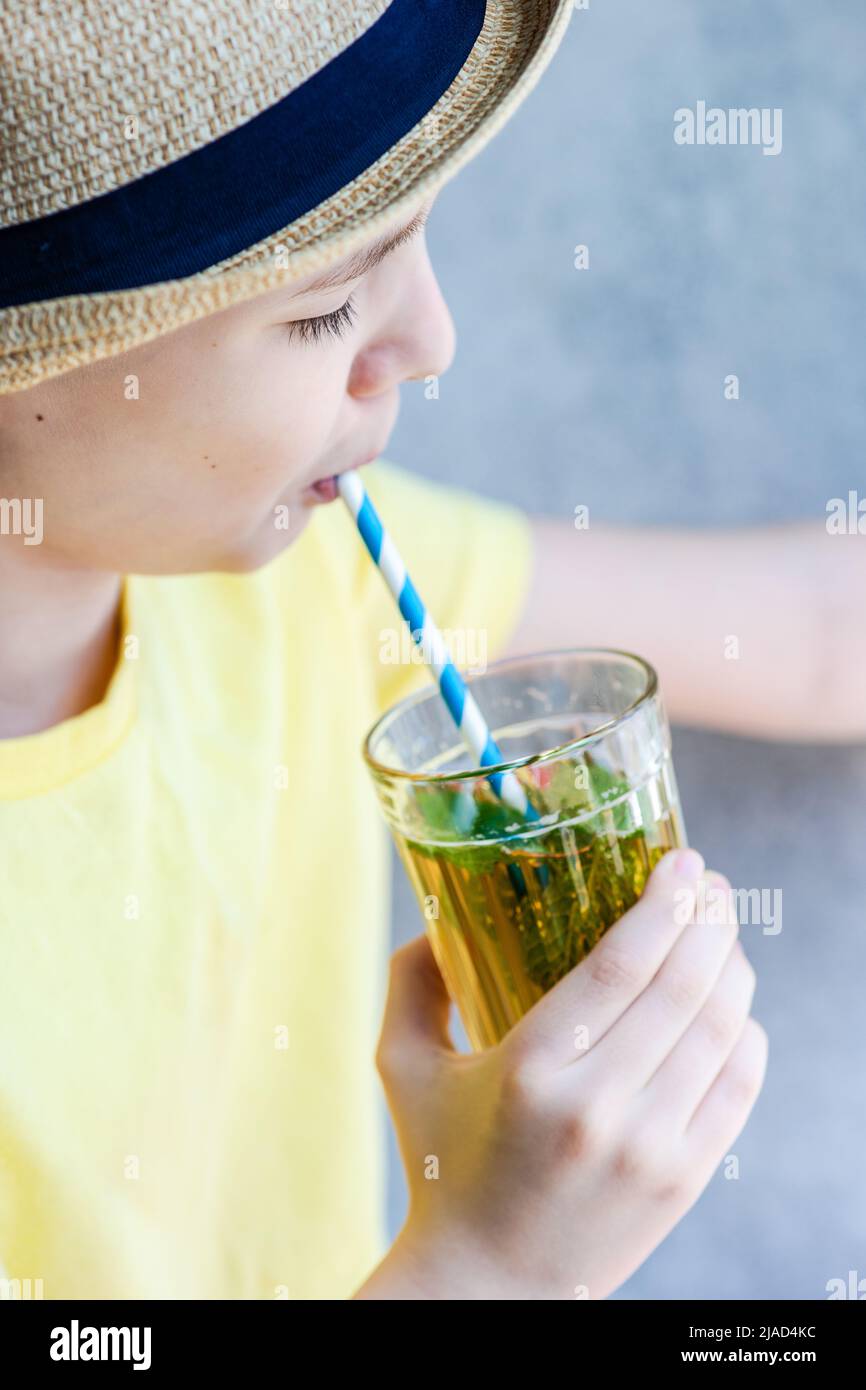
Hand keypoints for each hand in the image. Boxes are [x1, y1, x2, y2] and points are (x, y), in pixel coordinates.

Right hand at [355, 848, 766, 1299]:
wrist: (488, 1284)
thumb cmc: (441, 1166)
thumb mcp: (402, 1069)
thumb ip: (411, 983)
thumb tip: (435, 918)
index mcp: (530, 1069)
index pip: (621, 965)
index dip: (662, 903)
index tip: (681, 862)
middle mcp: (598, 1108)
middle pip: (683, 989)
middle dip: (708, 920)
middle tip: (707, 883)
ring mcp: (651, 1148)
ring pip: (721, 1031)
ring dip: (731, 968)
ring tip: (720, 934)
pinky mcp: (685, 1179)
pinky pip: (738, 1087)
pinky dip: (745, 1034)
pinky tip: (731, 1005)